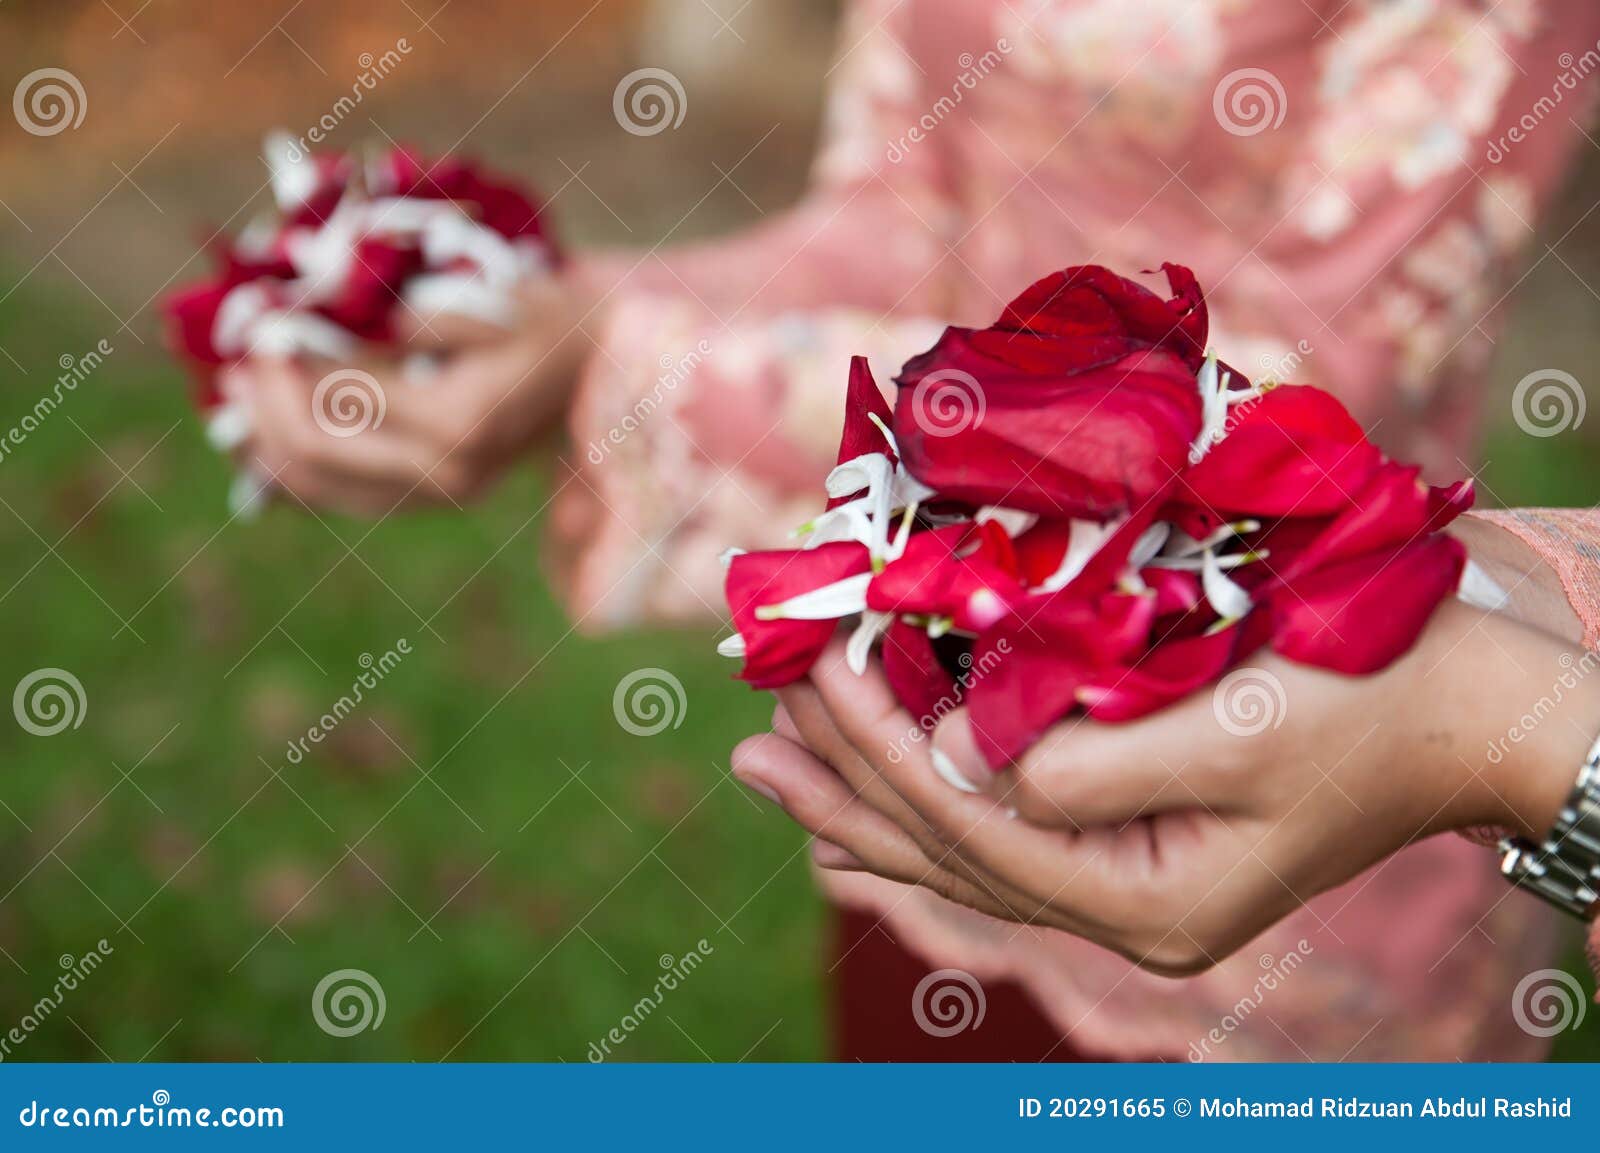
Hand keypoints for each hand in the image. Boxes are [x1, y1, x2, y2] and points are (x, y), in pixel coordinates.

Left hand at [226, 274, 601, 516]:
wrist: (594, 364)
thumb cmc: (543, 316)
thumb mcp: (489, 297)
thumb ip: (413, 317)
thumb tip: (329, 322)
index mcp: (457, 425)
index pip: (336, 400)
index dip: (283, 358)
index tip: (263, 314)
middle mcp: (445, 476)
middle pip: (313, 452)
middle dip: (262, 398)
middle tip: (241, 352)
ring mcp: (435, 497)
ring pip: (315, 485)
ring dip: (264, 438)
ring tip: (238, 389)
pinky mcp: (425, 500)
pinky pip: (338, 498)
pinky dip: (290, 471)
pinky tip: (261, 438)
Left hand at [731, 600, 1596, 974]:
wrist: (1474, 707)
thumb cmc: (1374, 697)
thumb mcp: (1240, 730)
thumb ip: (1088, 761)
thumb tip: (958, 756)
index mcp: (1147, 901)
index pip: (969, 823)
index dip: (882, 744)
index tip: (811, 662)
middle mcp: (1121, 910)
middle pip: (948, 846)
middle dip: (847, 777)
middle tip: (750, 724)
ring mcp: (1124, 884)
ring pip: (961, 846)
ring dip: (863, 797)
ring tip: (771, 760)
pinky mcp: (1133, 842)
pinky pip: (999, 836)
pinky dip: (923, 815)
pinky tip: (857, 818)